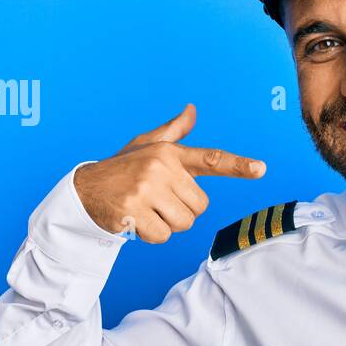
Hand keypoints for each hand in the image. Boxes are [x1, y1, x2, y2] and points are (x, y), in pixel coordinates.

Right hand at [74, 104, 265, 242]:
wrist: (84, 189)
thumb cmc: (124, 168)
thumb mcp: (147, 146)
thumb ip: (174, 132)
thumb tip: (192, 110)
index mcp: (169, 152)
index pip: (211, 159)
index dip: (238, 165)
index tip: (261, 169)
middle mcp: (160, 167)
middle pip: (200, 207)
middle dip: (182, 210)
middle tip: (157, 200)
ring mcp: (145, 189)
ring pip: (183, 223)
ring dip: (167, 224)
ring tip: (146, 209)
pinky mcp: (133, 212)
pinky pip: (163, 236)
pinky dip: (151, 235)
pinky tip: (136, 220)